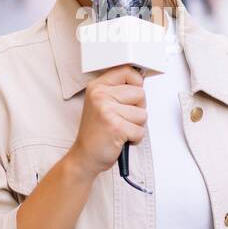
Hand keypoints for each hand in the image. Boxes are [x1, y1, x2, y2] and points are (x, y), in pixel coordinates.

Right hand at [68, 65, 146, 179]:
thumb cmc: (96, 133)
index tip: (132, 95)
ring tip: (120, 129)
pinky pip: (141, 130)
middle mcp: (100, 96)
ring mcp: (107, 110)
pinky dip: (135, 138)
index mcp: (97, 87)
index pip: (127, 71)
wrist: (85, 156)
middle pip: (140, 93)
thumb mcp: (102, 104)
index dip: (137, 83)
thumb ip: (118, 91)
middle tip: (122, 118)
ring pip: (143, 113)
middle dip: (138, 109)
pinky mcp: (115, 127)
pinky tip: (121, 138)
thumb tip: (140, 82)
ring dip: (136, 126)